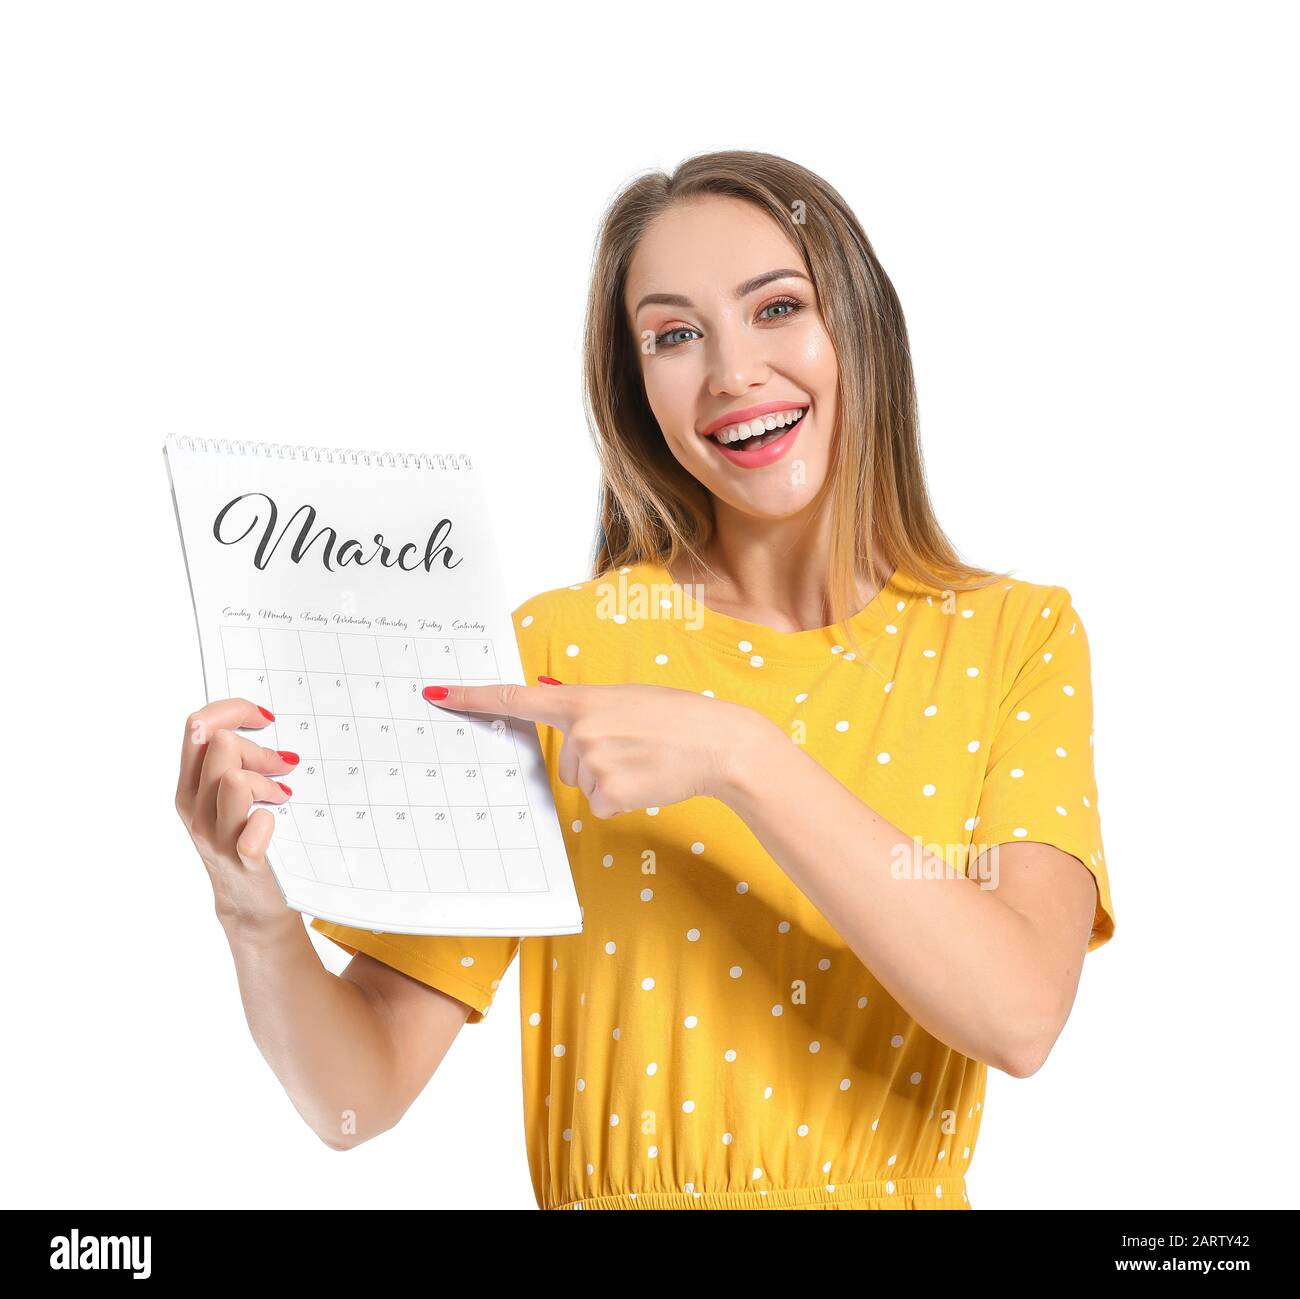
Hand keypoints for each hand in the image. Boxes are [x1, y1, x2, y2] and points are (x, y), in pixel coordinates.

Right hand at [174, 697, 298, 928]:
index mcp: (189, 787)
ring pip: (233, 779)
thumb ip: (235, 760)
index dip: (233, 710)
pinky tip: (276, 820)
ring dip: (266, 782)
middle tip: (282, 768)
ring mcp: (217, 836)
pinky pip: (253, 830)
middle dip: (258, 748)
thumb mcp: (230, 797)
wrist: (252, 905)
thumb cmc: (247, 839)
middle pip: (220, 745)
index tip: (265, 717)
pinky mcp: (243, 860)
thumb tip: (262, 719)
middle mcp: (195, 809)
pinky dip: (268, 819)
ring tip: (281, 797)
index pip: (197, 726)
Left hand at [423, 678, 769, 817]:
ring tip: (645, 761)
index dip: (471, 698)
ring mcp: (592, 762)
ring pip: (581, 783)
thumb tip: (547, 694)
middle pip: (562, 759)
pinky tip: (647, 781)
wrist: (719, 743)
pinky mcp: (606, 794)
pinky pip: (598, 804)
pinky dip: (620, 799)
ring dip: (609, 778)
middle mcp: (580, 729)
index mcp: (582, 698)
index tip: (435, 694)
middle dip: (591, 758)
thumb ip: (586, 704)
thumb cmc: (677, 717)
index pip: (514, 698)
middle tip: (632, 745)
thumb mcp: (627, 698)